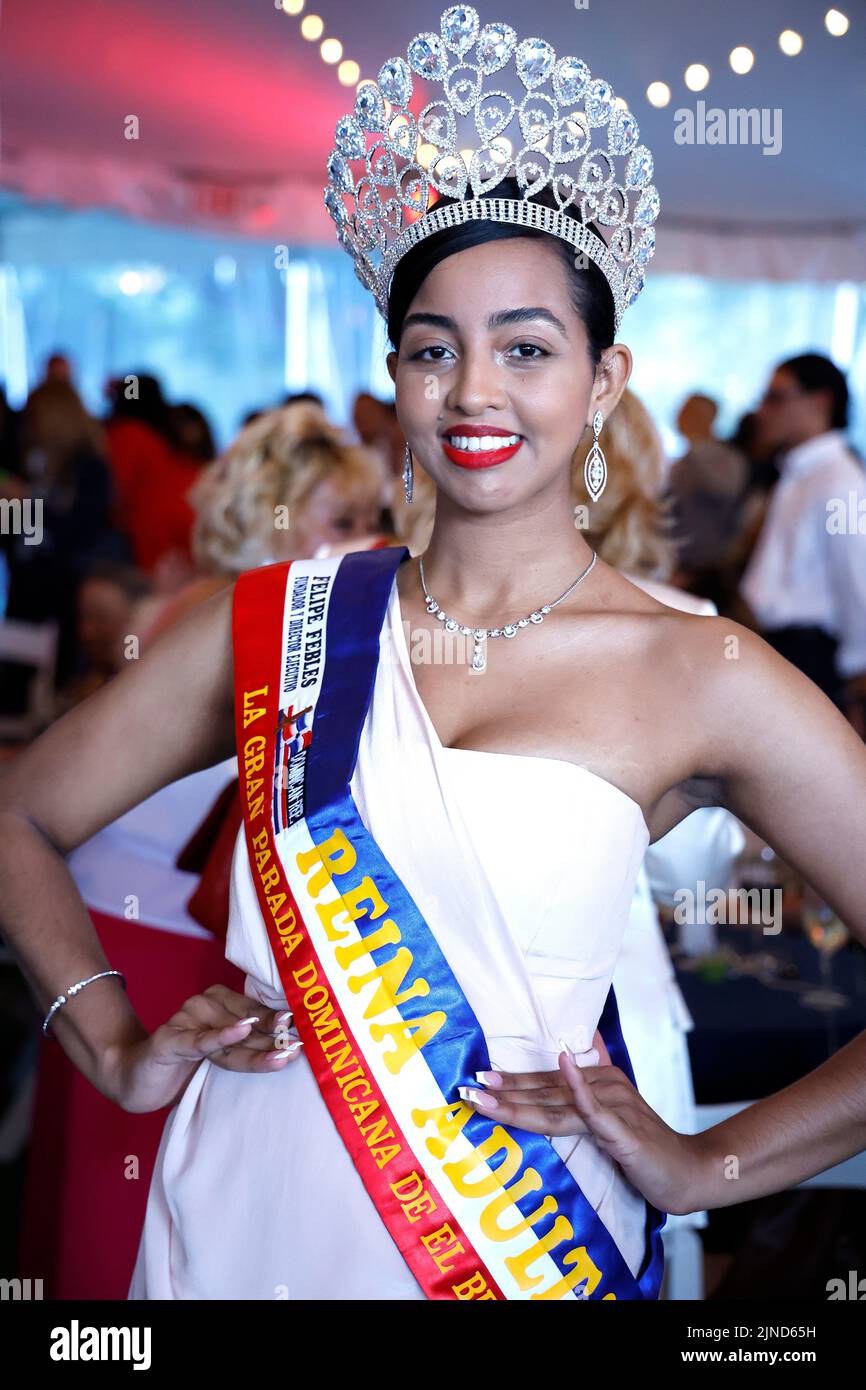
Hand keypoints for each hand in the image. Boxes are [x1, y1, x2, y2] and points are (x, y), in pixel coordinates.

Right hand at [103, 984, 303, 1113]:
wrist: (137, 1079)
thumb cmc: (185, 1065)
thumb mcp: (222, 1055)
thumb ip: (248, 1047)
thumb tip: (291, 1046)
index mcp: (219, 1001)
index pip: (258, 1012)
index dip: (282, 1023)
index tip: (311, 1029)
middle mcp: (204, 1004)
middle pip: (249, 1025)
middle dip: (277, 1038)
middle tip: (303, 1046)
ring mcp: (186, 1019)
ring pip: (231, 1037)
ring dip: (259, 1047)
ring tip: (285, 1055)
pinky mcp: (170, 1041)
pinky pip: (200, 1039)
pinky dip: (221, 1036)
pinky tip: (241, 1030)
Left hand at [461, 1049, 702, 1216]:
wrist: (687, 1172)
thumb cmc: (647, 1147)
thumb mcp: (615, 1119)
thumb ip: (590, 1096)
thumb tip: (572, 1055)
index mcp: (599, 1081)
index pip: (547, 1083)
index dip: (512, 1082)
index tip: (476, 1082)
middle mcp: (605, 1087)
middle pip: (545, 1092)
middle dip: (504, 1090)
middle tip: (467, 1087)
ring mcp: (615, 1106)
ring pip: (557, 1103)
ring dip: (518, 1097)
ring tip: (485, 1095)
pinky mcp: (623, 1129)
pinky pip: (595, 1108)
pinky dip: (578, 1087)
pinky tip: (562, 1067)